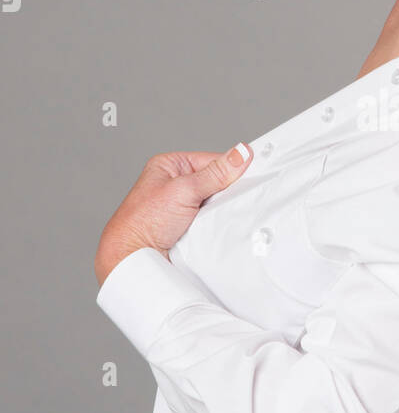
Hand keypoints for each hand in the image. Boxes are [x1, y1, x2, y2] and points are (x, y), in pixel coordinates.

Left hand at [94, 143, 253, 285]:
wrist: (132, 259)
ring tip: (222, 215)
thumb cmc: (144, 222)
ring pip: (214, 203)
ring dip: (221, 210)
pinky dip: (217, 224)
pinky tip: (219, 227)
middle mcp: (175, 184)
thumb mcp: (184, 190)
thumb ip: (215, 173)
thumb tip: (240, 153)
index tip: (252, 174)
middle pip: (215, 182)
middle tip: (235, 199)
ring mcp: (181, 207)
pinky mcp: (186, 226)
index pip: (211, 160)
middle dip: (225, 192)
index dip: (231, 168)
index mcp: (170, 166)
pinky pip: (211, 220)